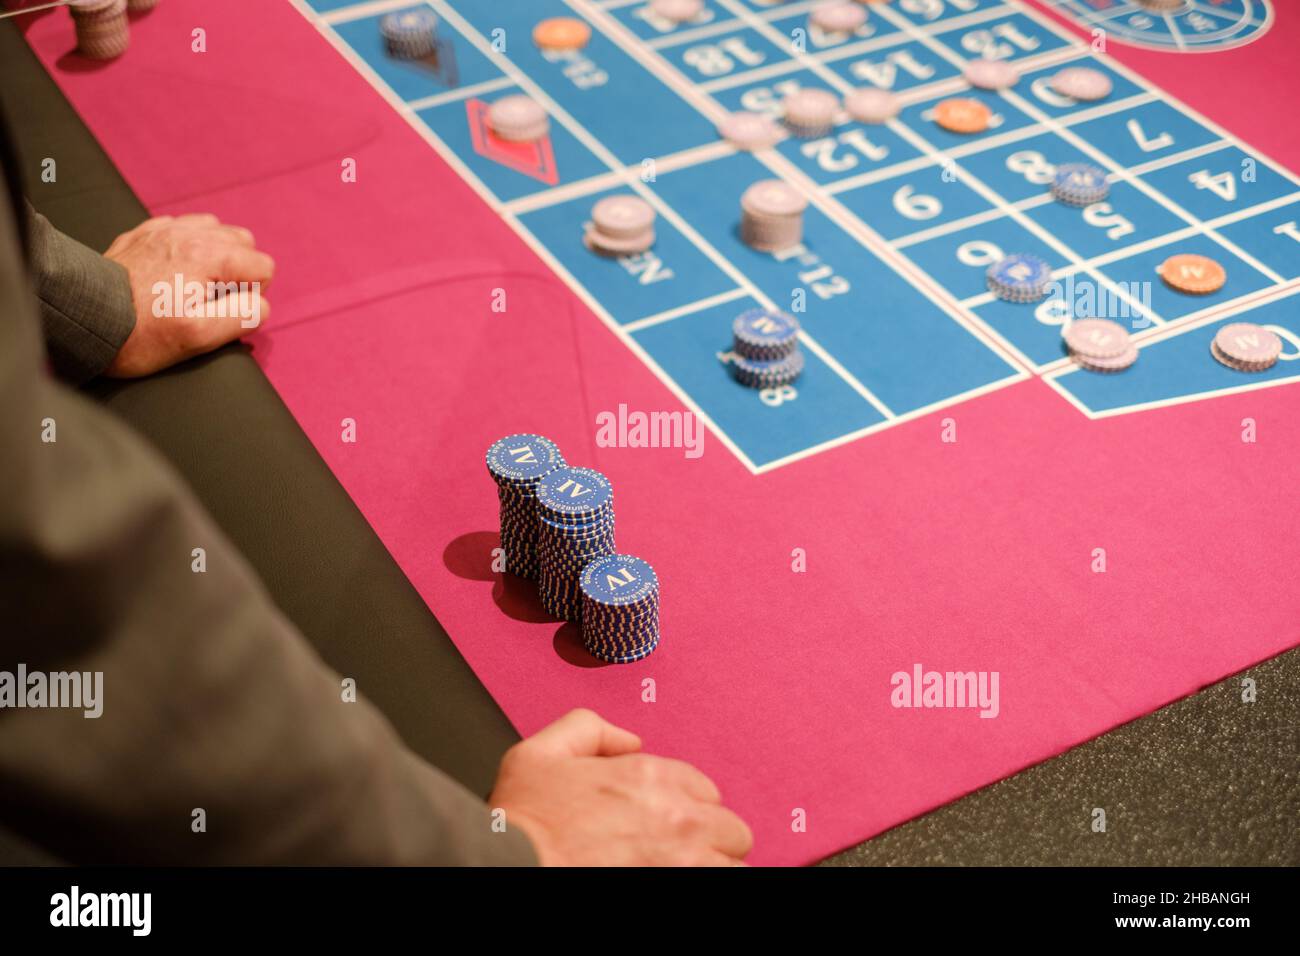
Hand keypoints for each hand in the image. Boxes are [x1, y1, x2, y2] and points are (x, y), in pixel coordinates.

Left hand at [103, 213, 274, 377]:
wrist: (84, 319)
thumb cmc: (139, 333)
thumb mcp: (199, 337)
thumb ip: (242, 316)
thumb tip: (258, 304)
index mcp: (208, 256)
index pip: (263, 266)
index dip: (252, 294)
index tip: (224, 310)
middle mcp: (188, 234)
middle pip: (243, 242)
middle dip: (238, 271)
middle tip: (213, 298)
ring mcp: (163, 230)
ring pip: (214, 229)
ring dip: (216, 254)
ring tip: (196, 283)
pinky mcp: (143, 234)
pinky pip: (182, 228)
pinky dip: (188, 246)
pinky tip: (174, 271)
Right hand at [490, 709, 752, 865]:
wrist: (507, 869)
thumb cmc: (520, 826)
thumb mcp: (538, 754)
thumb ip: (587, 729)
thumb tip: (626, 739)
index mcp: (647, 776)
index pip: (705, 790)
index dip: (687, 807)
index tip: (669, 823)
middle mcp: (675, 815)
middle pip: (731, 830)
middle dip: (711, 841)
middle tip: (683, 853)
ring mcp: (683, 860)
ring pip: (734, 865)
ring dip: (714, 867)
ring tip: (687, 871)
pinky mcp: (682, 889)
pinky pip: (724, 888)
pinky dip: (709, 885)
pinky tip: (684, 883)